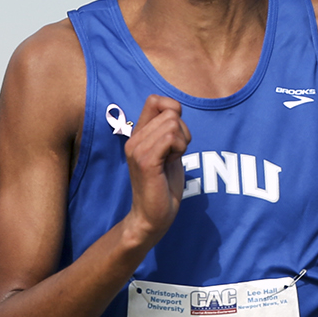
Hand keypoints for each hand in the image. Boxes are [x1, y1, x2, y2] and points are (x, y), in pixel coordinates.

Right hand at [121, 95, 191, 246]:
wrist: (152, 217)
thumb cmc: (163, 186)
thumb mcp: (168, 152)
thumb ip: (168, 131)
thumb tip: (175, 109)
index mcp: (138, 134)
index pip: (155, 100)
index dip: (173, 109)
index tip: (175, 134)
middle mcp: (134, 139)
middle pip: (170, 113)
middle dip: (183, 132)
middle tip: (175, 153)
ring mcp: (138, 149)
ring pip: (172, 124)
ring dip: (182, 142)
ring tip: (172, 160)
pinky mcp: (145, 161)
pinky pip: (170, 138)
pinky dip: (179, 149)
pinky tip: (172, 163)